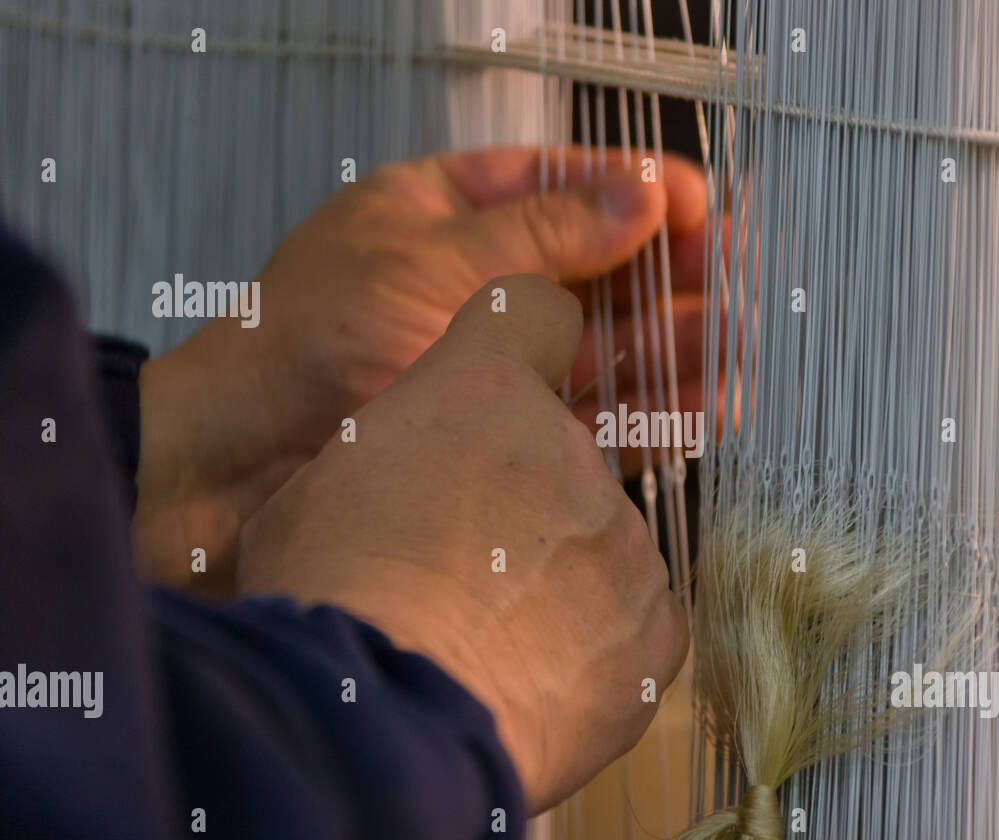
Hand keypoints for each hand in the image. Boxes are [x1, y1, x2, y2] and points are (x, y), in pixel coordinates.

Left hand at [132, 147, 708, 593]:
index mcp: (442, 215)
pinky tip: (706, 409)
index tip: (695, 202)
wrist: (231, 467)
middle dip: (668, 276)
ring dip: (672, 349)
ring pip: (598, 351)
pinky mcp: (502, 440)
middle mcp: (475, 288)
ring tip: (739, 348)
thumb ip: (544, 235)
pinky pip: (588, 422)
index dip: (628, 190)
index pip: (554, 185)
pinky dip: (647, 417)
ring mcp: (490, 367)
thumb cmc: (307, 338)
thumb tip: (643, 197)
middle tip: (738, 281)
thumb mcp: (428, 260)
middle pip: (591, 272)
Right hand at [235, 275, 689, 811]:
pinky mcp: (656, 628)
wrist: (384, 717)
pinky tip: (541, 675)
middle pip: (566, 453)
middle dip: (528, 497)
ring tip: (495, 637)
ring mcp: (623, 540)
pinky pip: (641, 621)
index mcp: (481, 391)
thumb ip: (388, 456)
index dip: (524, 344)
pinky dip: (602, 646)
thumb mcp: (316, 490)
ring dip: (563, 577)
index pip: (536, 311)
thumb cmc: (331, 596)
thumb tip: (398, 483)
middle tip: (468, 565)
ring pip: (602, 542)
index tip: (511, 389)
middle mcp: (570, 452)